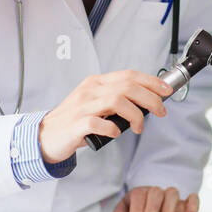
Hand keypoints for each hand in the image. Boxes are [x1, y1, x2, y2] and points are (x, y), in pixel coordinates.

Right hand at [38, 70, 171, 162]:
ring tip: (138, 127)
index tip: (166, 91)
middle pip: (127, 86)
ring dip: (135, 115)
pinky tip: (116, 133)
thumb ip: (115, 100)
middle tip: (160, 112)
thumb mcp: (95, 104)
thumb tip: (146, 103)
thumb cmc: (74, 121)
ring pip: (116, 101)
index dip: (151, 81)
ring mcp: (82, 106)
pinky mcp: (76, 124)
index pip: (128, 75)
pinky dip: (112, 128)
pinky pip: (97, 123)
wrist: (45, 136)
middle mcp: (90, 91)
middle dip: (150, 98)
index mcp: (96, 83)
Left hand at [112, 185, 199, 211]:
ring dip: (169, 211)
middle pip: (156, 192)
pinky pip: (193, 199)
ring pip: (173, 193)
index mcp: (139, 194)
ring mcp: (172, 198)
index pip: (138, 195)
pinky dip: (192, 207)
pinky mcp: (186, 205)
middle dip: (151, 211)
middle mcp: (156, 193)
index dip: (136, 211)